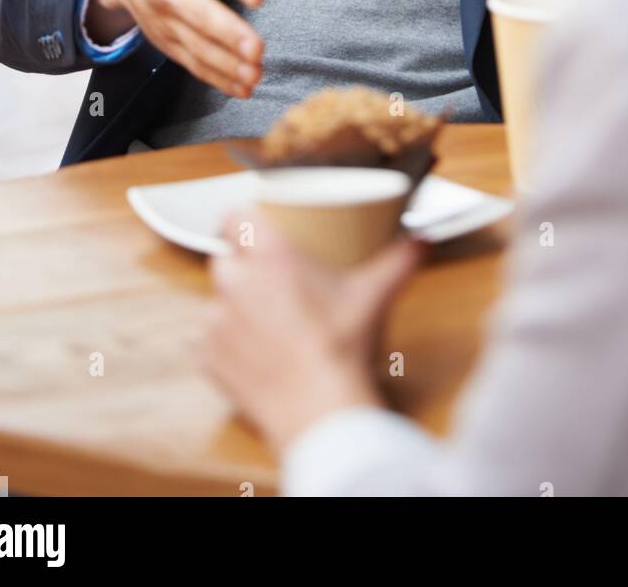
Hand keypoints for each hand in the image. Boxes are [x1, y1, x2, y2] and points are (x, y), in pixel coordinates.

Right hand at [85, 0, 282, 96]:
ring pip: (195, 45)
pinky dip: (216, 78)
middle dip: (227, 33)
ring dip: (225, 64)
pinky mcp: (164, 40)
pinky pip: (191, 63)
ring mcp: (163, 18)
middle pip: (198, 12)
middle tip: (257, 50)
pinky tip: (242, 88)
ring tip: (255, 75)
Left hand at [202, 214, 424, 451]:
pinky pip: (210, 341)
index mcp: (269, 255)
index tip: (253, 229)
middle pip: (226, 258)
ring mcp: (216, 321)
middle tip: (275, 282)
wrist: (320, 411)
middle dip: (245, 267)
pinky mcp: (207, 358)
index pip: (232, 215)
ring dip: (237, 308)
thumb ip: (399, 260)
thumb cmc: (343, 348)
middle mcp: (235, 282)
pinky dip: (228, 346)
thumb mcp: (374, 294)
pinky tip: (256, 354)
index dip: (241, 219)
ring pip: (218, 301)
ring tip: (270, 324)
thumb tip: (420, 242)